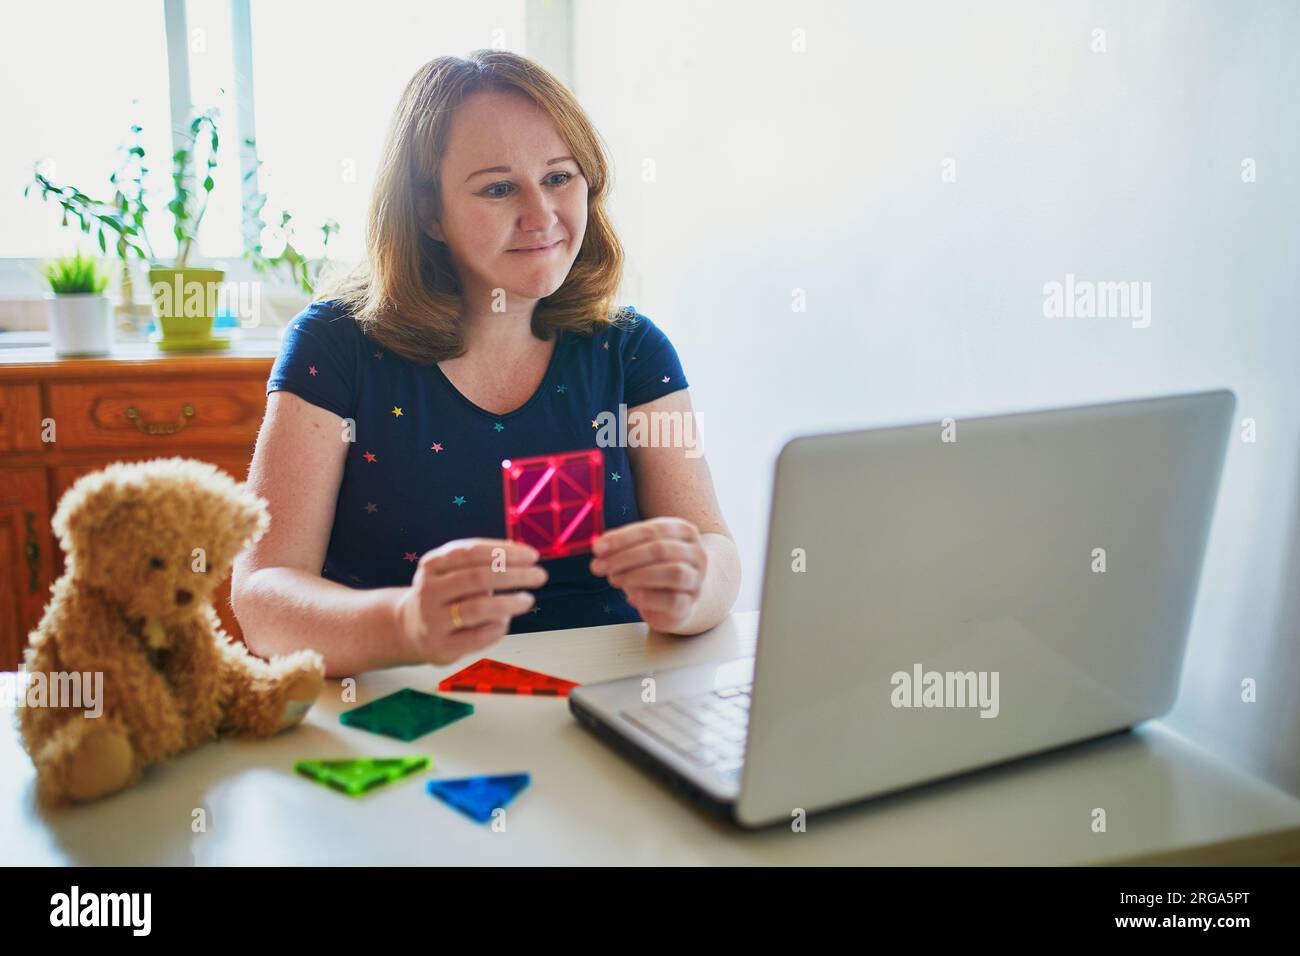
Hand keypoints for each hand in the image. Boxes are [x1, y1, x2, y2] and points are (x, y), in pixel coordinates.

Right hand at [394, 538, 546, 664]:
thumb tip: (522, 553)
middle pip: (477, 578)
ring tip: (527, 600)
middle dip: (514, 575)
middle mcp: (429, 590)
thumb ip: (482, 560)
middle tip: (539, 575)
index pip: (471, 552)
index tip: (532, 555)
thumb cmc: (444, 594)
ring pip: (477, 608)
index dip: (505, 552)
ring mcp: (433, 620)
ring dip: (509, 602)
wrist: (408, 628)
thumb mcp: (452, 570)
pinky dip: (498, 627)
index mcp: (432, 565)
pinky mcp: (441, 646)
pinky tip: (505, 621)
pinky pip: (477, 637)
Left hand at [589, 517, 706, 632]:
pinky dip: (649, 598)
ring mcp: (696, 579)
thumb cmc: (656, 570)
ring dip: (637, 575)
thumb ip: (621, 546)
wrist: (678, 599)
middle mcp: (696, 553)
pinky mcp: (690, 604)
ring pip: (673, 572)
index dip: (623, 538)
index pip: (653, 529)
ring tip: (614, 580)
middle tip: (599, 566)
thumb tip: (599, 546)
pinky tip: (632, 597)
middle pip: (661, 549)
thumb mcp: (640, 551)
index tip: (598, 547)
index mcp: (683, 531)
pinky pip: (673, 600)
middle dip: (625, 557)